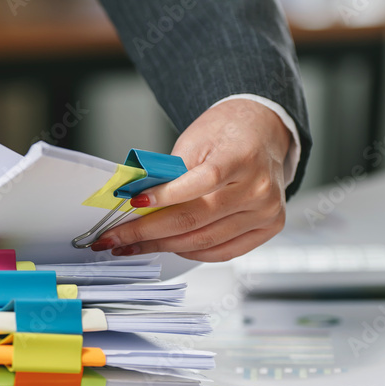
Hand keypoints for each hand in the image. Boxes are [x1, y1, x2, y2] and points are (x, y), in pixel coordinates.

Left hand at [92, 99, 291, 261]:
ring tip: (134, 245)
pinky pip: (223, 252)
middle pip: (196, 219)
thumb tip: (138, 202)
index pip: (200, 183)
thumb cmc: (227, 133)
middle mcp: (258, 189)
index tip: (133, 205)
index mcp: (241, 158)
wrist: (263, 132)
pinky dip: (191, 253)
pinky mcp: (268, 228)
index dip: (163, 197)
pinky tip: (169, 247)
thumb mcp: (195, 140)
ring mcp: (265, 212)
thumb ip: (171, 172)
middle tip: (116, 237)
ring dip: (163, 246)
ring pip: (205, 241)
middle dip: (148, 231)